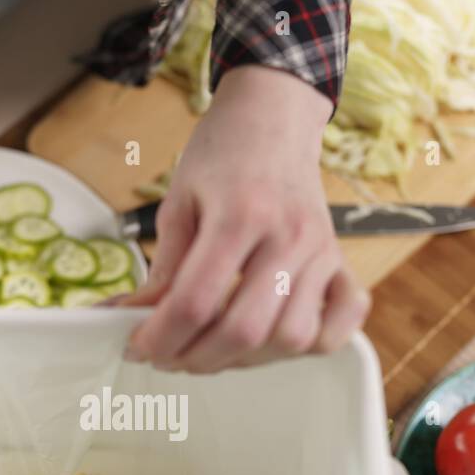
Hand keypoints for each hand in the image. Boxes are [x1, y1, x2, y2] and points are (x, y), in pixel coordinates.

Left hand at [122, 66, 368, 371]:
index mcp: (240, 216)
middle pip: (244, 331)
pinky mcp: (341, 263)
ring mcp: (321, 253)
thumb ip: (162, 266)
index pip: (196, 302)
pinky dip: (312, 345)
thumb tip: (132, 317)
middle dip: (196, 358)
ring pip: (291, 338)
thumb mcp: (179, 200)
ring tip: (213, 348)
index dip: (160, 337)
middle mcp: (288, 237)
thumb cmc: (223, 153)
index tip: (137, 347)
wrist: (276, 115)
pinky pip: (341, 325)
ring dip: (245, 359)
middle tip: (169, 356)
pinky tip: (273, 340)